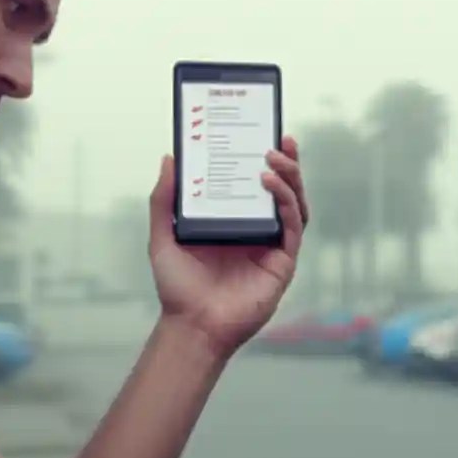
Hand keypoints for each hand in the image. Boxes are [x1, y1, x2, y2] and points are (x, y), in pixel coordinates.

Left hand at [147, 136, 308, 359]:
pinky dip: (286, 201)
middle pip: (281, 189)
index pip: (254, 184)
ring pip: (294, 203)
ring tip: (276, 154)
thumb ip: (163, 199)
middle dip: (287, 161)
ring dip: (290, 176)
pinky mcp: (282, 262)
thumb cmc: (177, 286)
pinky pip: (293, 225)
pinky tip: (270, 184)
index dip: (263, 160)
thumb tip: (169, 158)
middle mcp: (256, 231)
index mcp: (234, 222)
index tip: (262, 132)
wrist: (191, 325)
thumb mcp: (163, 235)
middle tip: (280, 137)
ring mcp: (272, 246)